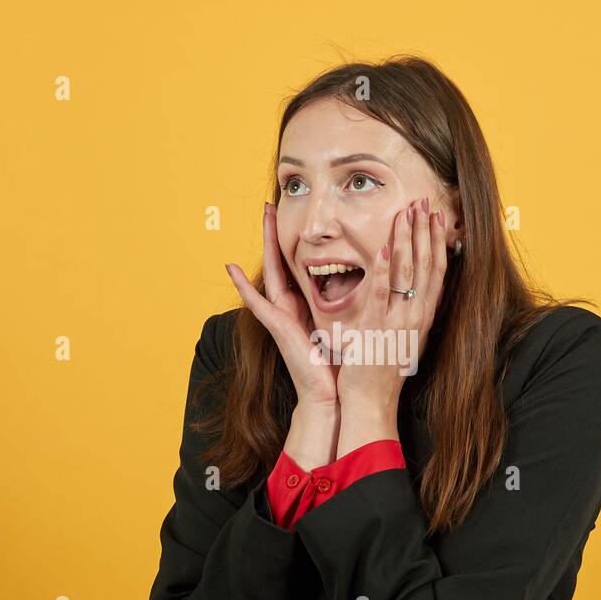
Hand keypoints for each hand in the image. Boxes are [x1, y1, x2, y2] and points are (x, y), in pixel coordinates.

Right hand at [226, 203, 338, 411]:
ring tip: (261, 218)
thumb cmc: (339, 365)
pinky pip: (257, 303)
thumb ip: (350, 308)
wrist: (332, 396)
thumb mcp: (347, 328)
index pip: (300, 266)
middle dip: (276, 233)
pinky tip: (230, 269)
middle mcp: (291, 307)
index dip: (297, 242)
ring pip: (270, 272)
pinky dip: (243, 287)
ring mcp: (280, 316)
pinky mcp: (277, 328)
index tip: (298, 217)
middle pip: (281, 262)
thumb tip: (370, 287)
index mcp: (307, 306)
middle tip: (269, 204)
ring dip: (265, 244)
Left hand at [335, 197, 450, 453]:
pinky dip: (383, 273)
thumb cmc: (381, 373)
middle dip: (426, 233)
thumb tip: (408, 292)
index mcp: (422, 319)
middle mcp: (416, 318)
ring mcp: (399, 324)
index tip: (436, 218)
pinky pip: (382, 297)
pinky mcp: (378, 331)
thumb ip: (406, 314)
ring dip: (408, 242)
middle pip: (428, 268)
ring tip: (407, 214)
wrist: (372, 405)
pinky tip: (382, 250)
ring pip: (408, 276)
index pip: (435, 274)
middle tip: (424, 203)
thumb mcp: (401, 338)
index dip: (437, 243)